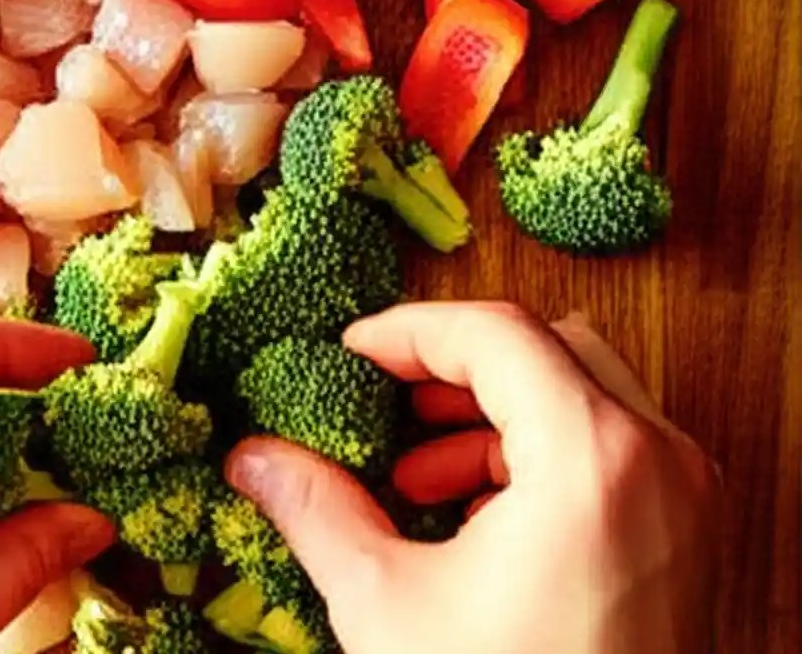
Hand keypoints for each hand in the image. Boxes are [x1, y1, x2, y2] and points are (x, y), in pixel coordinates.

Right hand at [226, 303, 719, 653]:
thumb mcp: (388, 604)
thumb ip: (316, 510)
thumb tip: (254, 458)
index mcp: (591, 461)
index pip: (497, 335)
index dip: (410, 332)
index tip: (352, 353)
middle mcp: (658, 462)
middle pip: (548, 349)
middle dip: (454, 369)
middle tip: (384, 401)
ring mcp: (682, 498)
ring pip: (583, 397)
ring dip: (492, 416)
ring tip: (418, 474)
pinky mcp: (683, 535)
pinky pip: (608, 453)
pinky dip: (535, 459)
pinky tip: (473, 517)